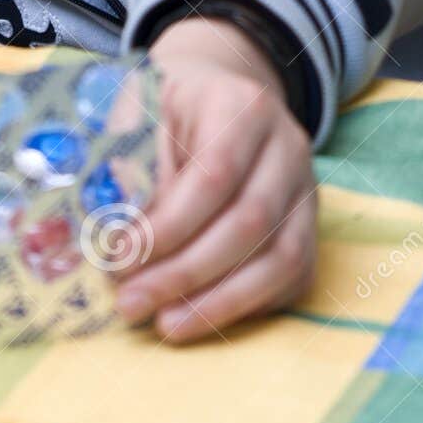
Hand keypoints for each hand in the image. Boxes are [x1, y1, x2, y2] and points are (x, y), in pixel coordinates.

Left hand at [110, 14, 317, 342]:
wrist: (226, 97)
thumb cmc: (173, 112)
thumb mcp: (147, 116)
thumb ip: (135, 171)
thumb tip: (110, 242)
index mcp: (242, 106)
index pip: (214, 175)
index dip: (167, 226)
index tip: (120, 258)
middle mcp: (287, 147)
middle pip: (248, 222)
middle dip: (184, 273)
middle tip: (130, 302)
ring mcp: (307, 190)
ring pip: (280, 259)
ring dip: (218, 302)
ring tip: (164, 324)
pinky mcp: (312, 229)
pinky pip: (291, 278)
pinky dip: (246, 306)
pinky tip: (200, 317)